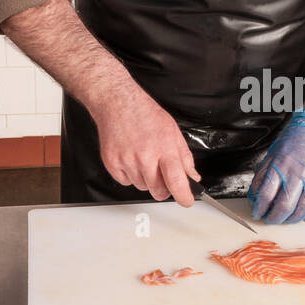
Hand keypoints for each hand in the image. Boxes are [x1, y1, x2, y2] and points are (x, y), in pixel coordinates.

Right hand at [94, 84, 200, 204]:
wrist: (118, 104)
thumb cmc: (145, 114)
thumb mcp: (173, 132)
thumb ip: (185, 157)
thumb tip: (192, 176)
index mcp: (164, 148)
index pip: (176, 182)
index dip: (183, 196)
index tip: (186, 200)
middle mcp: (145, 157)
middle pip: (158, 191)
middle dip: (163, 188)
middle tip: (161, 173)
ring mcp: (127, 161)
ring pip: (141, 187)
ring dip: (145, 179)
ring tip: (143, 157)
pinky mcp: (112, 163)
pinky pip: (125, 182)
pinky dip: (129, 175)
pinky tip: (131, 158)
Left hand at [248, 109, 304, 223]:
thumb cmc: (295, 141)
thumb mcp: (272, 155)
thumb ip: (262, 177)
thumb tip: (254, 198)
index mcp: (281, 165)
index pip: (266, 195)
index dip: (260, 209)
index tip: (258, 214)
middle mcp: (299, 173)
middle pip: (285, 205)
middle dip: (275, 218)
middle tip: (271, 220)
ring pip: (303, 209)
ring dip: (293, 219)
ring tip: (287, 218)